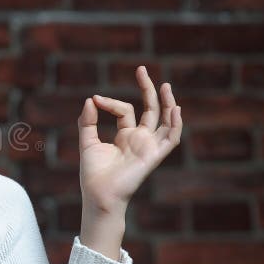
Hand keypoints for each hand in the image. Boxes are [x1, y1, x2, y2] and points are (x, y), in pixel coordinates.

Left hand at [77, 65, 182, 217]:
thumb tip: (90, 99)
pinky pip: (171, 139)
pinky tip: (175, 108)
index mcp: (125, 135)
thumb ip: (88, 121)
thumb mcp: (87, 142)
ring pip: (165, 121)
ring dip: (167, 103)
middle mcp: (140, 139)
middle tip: (141, 69)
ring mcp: (149, 146)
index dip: (110, 102)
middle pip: (150, 110)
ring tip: (164, 84)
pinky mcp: (154, 156)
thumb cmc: (93, 173)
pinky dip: (176, 125)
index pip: (125, 110)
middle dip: (148, 89)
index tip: (95, 100)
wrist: (99, 194)